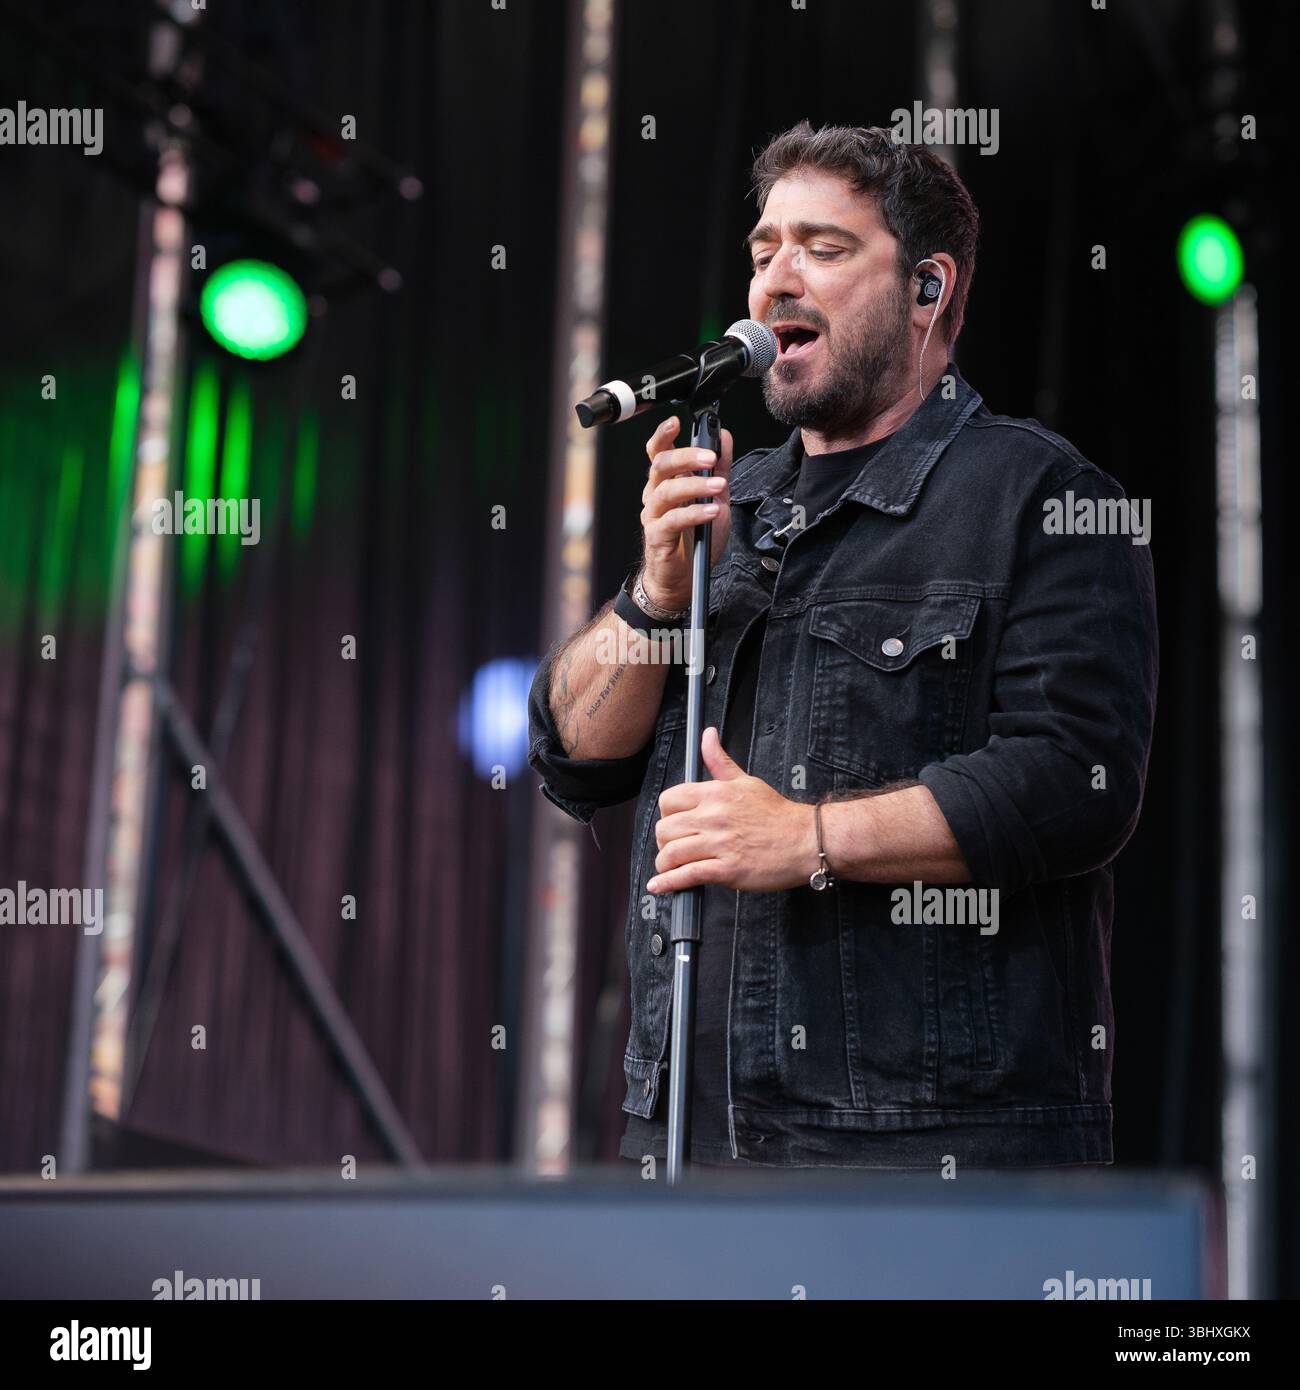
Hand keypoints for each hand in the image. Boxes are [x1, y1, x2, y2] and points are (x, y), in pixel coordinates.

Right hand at [640, 417, 733, 610]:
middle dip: (686, 456)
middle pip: (661, 466)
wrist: (683, 579)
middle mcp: (655, 495)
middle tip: (710, 457)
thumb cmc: (695, 538)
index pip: (658, 452)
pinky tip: (711, 511)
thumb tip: (724, 437)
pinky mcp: (657, 537)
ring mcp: (653, 516)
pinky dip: (694, 514)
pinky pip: (672, 520)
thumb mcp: (715, 498)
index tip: (676, 422)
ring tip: (719, 486)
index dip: (663, 435)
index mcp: (666, 482)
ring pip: (666, 491)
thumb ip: (719, 469)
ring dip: (695, 485)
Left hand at [646, 727, 817, 893]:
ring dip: (664, 864)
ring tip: (669, 867)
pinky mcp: (727, 870)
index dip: (666, 814)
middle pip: (665, 829)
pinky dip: (669, 883)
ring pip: (671, 853)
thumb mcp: (746, 781)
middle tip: (673, 847)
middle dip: (664, 841)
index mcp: (715, 793)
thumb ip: (719, 761)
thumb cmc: (778, 814)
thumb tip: (706, 735)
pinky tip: (661, 886)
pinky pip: (688, 875)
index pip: (668, 800)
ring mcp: (720, 844)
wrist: (806, 840)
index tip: (673, 823)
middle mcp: (713, 817)